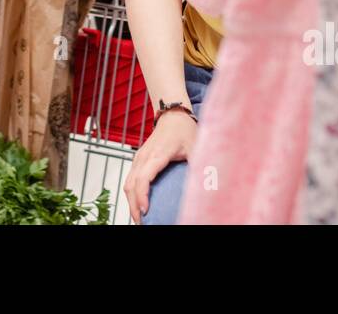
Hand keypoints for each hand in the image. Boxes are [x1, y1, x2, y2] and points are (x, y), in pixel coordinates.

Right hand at [123, 109, 196, 223]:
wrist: (173, 115)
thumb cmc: (184, 129)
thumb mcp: (196, 146)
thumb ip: (201, 166)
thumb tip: (209, 185)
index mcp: (157, 154)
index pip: (144, 178)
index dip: (142, 195)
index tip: (146, 210)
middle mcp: (144, 156)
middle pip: (131, 184)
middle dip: (134, 205)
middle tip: (141, 222)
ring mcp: (139, 157)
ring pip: (128, 183)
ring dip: (131, 201)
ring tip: (139, 217)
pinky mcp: (138, 159)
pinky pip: (130, 179)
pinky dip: (132, 193)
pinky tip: (139, 203)